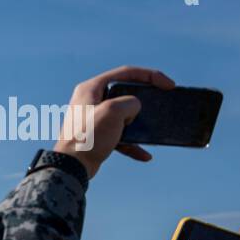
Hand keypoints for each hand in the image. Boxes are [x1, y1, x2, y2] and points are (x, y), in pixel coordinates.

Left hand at [52, 66, 173, 178]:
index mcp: (91, 88)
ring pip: (124, 116)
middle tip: (162, 102)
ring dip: (140, 123)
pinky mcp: (96, 136)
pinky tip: (144, 155)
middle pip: (126, 93)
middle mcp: (90, 100)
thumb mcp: (114, 111)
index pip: (126, 73)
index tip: (169, 85)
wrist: (71, 167)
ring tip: (154, 128)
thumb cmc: (88, 137)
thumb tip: (133, 109)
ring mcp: (93, 119)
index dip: (150, 75)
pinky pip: (120, 136)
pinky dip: (133, 144)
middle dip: (145, 99)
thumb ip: (130, 102)